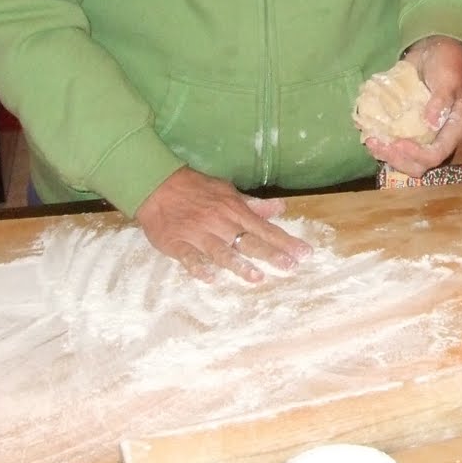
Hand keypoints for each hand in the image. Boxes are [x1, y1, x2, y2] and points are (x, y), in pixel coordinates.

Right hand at [135, 167, 312, 282]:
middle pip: (248, 240)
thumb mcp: (228, 192)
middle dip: (270, 253)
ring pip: (221, 251)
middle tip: (290, 266)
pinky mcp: (177, 243)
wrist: (157, 184)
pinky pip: (189, 257)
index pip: (264, 228)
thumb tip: (281, 208)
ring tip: (257, 277)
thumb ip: (253, 205)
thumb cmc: (196, 189)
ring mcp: (198, 234)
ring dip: (239, 264)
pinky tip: (210, 277)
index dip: (285, 241)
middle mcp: (219, 223)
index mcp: (233, 210)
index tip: (304, 253)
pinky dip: (199, 267)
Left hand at [362, 36, 461, 175]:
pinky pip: (392, 143)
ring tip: (370, 140)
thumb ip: (441, 100)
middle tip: (378, 144)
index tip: (399, 143)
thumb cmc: (447, 65)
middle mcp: (437, 137)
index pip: (437, 154)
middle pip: (418, 165)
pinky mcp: (405, 128)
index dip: (417, 154)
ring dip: (384, 154)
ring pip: (402, 158)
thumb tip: (431, 123)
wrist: (435, 52)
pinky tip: (367, 131)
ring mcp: (420, 135)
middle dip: (397, 159)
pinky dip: (379, 142)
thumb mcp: (448, 79)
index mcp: (453, 129)